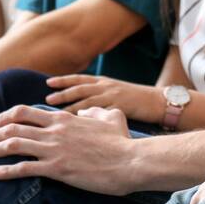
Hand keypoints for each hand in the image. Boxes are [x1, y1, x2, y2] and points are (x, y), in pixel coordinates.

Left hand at [0, 104, 138, 194]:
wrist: (130, 161)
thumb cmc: (122, 141)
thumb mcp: (110, 116)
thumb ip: (94, 112)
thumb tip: (85, 111)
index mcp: (63, 118)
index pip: (25, 112)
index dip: (4, 117)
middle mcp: (54, 131)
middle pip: (12, 128)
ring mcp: (54, 150)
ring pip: (13, 145)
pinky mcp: (57, 169)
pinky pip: (24, 169)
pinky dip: (5, 170)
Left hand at [44, 74, 163, 122]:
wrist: (156, 103)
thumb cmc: (138, 101)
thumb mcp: (117, 93)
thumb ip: (101, 97)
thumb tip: (82, 108)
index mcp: (104, 82)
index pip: (80, 79)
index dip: (64, 80)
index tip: (49, 83)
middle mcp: (105, 87)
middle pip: (79, 88)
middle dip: (62, 93)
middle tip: (48, 98)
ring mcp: (111, 97)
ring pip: (86, 100)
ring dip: (69, 106)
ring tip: (56, 114)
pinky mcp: (117, 108)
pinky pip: (98, 113)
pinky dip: (85, 118)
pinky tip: (76, 124)